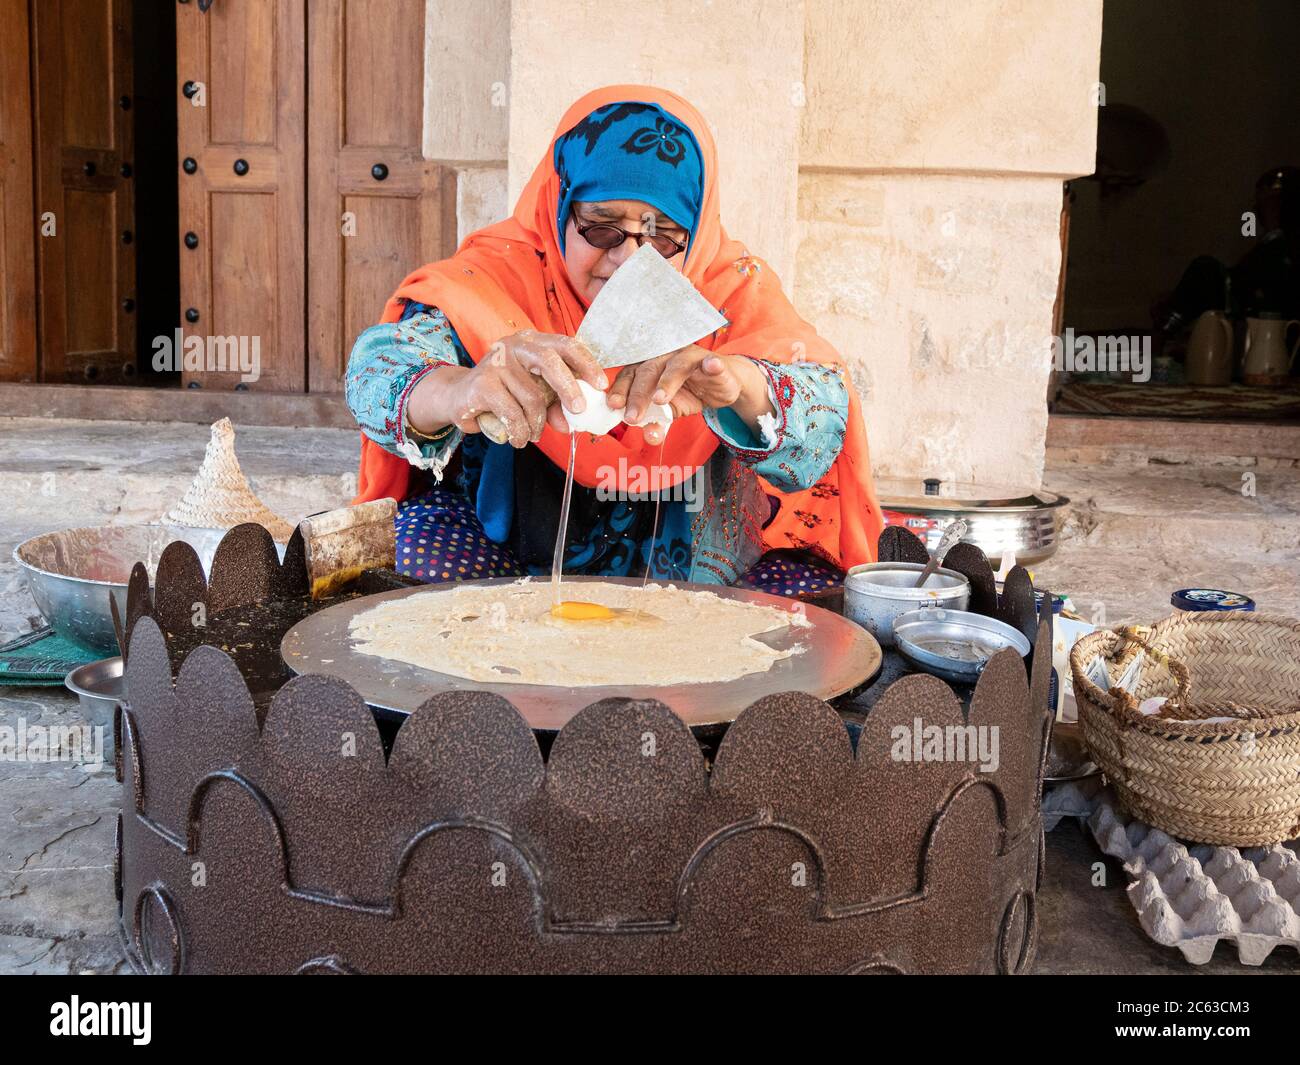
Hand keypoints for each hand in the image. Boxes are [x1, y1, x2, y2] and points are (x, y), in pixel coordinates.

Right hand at [409, 330, 606, 447]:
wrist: (458, 397)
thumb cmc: (504, 394)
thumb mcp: (533, 394)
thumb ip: (554, 404)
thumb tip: (571, 422)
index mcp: (533, 341)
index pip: (566, 344)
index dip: (586, 363)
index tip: (601, 384)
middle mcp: (515, 345)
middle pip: (551, 362)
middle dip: (568, 389)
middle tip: (578, 411)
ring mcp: (497, 362)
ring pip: (533, 397)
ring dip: (536, 425)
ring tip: (532, 435)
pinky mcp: (483, 382)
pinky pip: (513, 413)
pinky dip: (520, 431)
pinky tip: (519, 439)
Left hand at [606, 345, 772, 443]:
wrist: (720, 386)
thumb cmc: (689, 393)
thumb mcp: (669, 410)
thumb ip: (657, 422)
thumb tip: (650, 436)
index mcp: (649, 366)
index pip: (630, 375)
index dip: (621, 389)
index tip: (614, 405)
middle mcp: (666, 357)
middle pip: (648, 372)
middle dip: (639, 395)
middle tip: (633, 417)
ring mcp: (690, 357)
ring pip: (676, 366)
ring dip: (667, 382)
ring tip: (660, 399)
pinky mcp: (712, 362)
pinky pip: (712, 362)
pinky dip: (712, 365)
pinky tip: (712, 367)